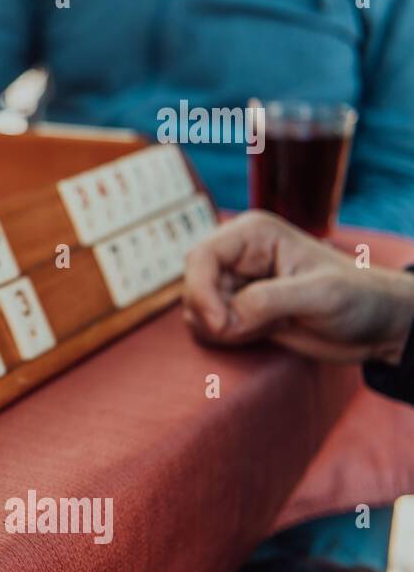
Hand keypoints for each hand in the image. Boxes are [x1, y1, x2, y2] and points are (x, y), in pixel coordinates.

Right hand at [183, 210, 413, 364]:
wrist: (379, 324)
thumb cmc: (360, 298)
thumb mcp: (320, 295)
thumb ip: (266, 301)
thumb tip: (223, 319)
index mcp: (253, 234)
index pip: (200, 258)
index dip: (201, 292)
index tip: (221, 325)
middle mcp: (239, 255)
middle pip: (193, 285)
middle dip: (212, 314)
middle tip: (246, 331)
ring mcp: (237, 283)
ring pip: (196, 308)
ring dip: (220, 328)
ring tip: (264, 329)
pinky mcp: (239, 309)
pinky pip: (209, 326)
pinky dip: (226, 337)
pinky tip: (261, 334)